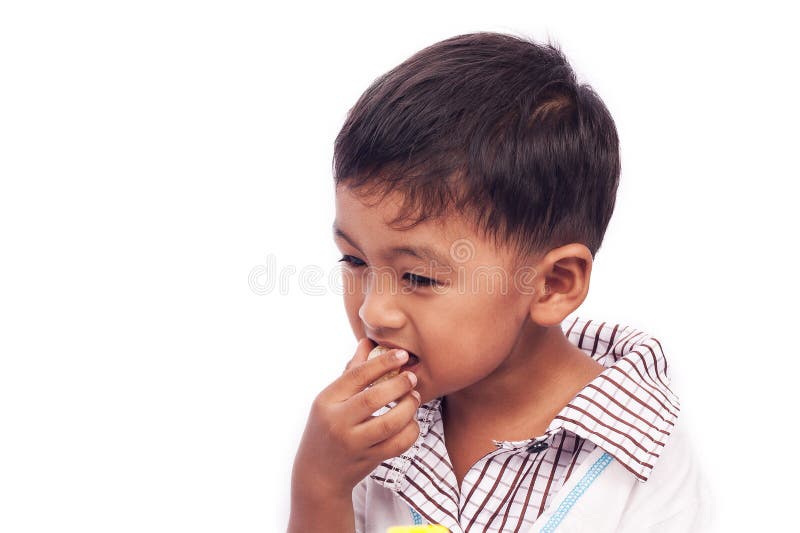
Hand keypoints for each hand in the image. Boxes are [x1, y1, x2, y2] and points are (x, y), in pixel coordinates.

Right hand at [291, 338, 420, 497]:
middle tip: (412, 378)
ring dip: (409, 407)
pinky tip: (412, 422)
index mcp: (327, 400)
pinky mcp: (369, 459)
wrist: (318, 473)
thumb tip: (368, 342)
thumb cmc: (326, 428)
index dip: (383, 362)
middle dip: (399, 384)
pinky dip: (411, 431)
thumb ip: (352, 372)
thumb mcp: (331, 399)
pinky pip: (398, 444)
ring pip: (389, 423)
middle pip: (374, 398)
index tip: (402, 354)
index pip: (357, 375)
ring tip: (414, 398)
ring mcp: (353, 443)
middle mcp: (338, 421)